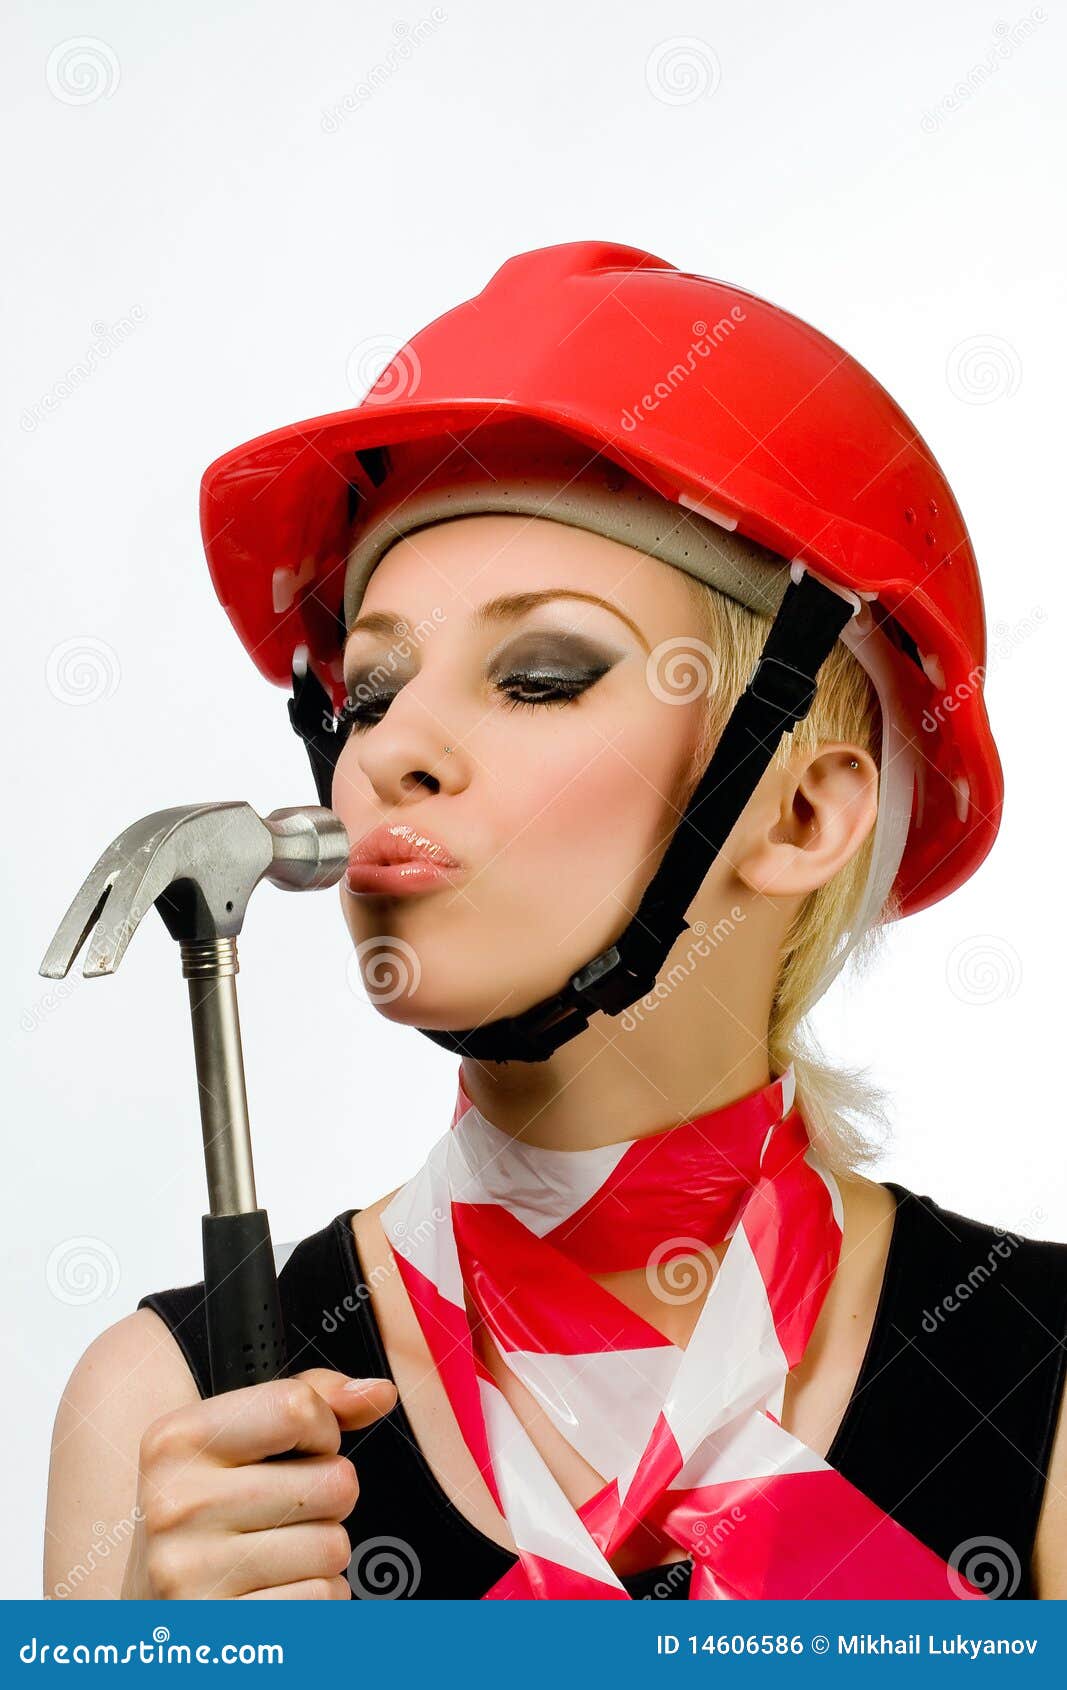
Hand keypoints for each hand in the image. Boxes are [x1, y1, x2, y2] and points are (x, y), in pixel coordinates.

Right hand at [120, 1368, 396, 1598]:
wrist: (155, 1621)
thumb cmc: (210, 1521)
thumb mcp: (239, 1445)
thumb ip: (312, 1401)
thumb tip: (380, 1392)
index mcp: (176, 1442)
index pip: (298, 1406)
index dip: (321, 1431)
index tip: (295, 1453)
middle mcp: (175, 1504)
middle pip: (333, 1481)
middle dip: (328, 1500)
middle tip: (280, 1517)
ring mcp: (192, 1574)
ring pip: (334, 1546)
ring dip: (321, 1555)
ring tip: (272, 1559)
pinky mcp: (223, 1632)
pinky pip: (324, 1599)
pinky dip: (314, 1601)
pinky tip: (271, 1598)